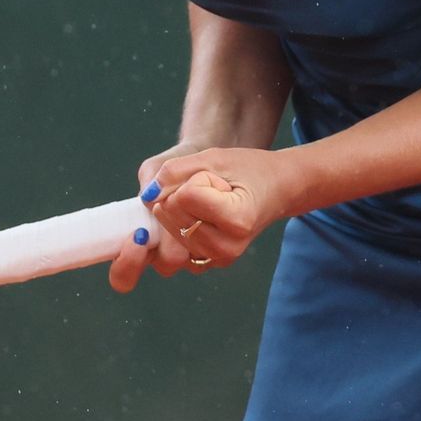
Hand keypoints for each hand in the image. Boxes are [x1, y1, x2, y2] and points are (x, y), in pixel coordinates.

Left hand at [109, 146, 290, 292]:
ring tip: (208, 204)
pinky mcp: (206, 263)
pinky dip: (174, 227)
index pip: (185, 196)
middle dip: (182, 193)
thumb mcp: (213, 157)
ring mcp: (217, 259)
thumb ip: (176, 170)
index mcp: (237, 220)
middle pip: (171, 213)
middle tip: (213, 190)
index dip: (194, 178)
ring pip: (166, 229)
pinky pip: (171, 245)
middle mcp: (227, 247)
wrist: (274, 190)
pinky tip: (196, 217)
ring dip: (178, 210)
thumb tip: (147, 195)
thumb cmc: (247, 169)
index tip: (218, 179)